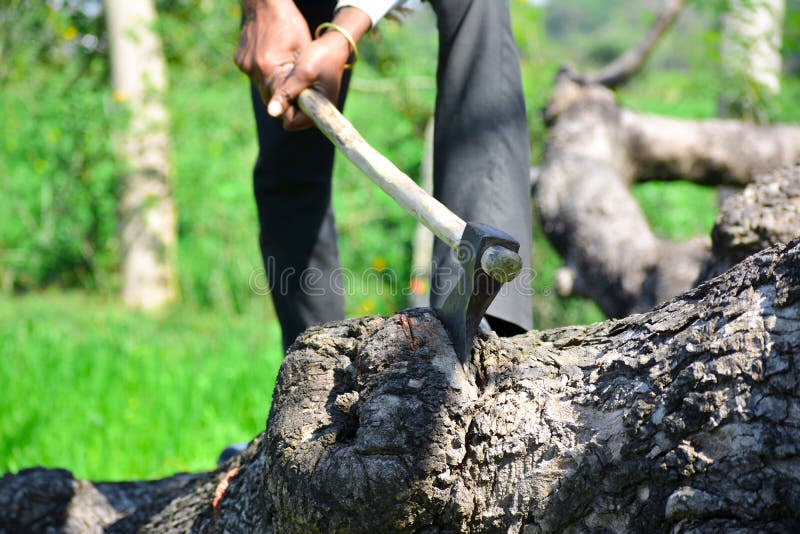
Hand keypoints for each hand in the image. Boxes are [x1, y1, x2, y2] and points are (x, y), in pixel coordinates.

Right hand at [234, 0, 310, 113]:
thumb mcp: (302, 50)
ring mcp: (243, 64)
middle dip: (279, 98)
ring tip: (283, 79)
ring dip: (270, 85)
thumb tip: (304, 96)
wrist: (265, 4)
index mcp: (268, 67)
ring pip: (260, 85)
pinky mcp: (239, 60)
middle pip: (266, 95)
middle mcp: (252, 68)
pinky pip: (253, 74)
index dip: (287, 106)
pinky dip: (263, 73)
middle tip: (292, 99)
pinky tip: (271, 63)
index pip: (277, 100)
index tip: (296, 109)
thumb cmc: (289, 24)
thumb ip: (298, 76)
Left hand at [264, 7, 371, 130]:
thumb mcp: (302, 74)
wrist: (334, 45)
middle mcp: (319, 114)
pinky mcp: (312, 100)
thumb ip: (287, 94)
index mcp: (320, 113)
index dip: (286, 105)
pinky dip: (291, 91)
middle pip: (290, 118)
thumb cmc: (320, 57)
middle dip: (286, 101)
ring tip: (297, 77)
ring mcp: (315, 108)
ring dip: (288, 94)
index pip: (291, 122)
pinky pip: (294, 102)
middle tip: (294, 79)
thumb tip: (271, 113)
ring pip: (290, 109)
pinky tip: (297, 78)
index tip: (291, 85)